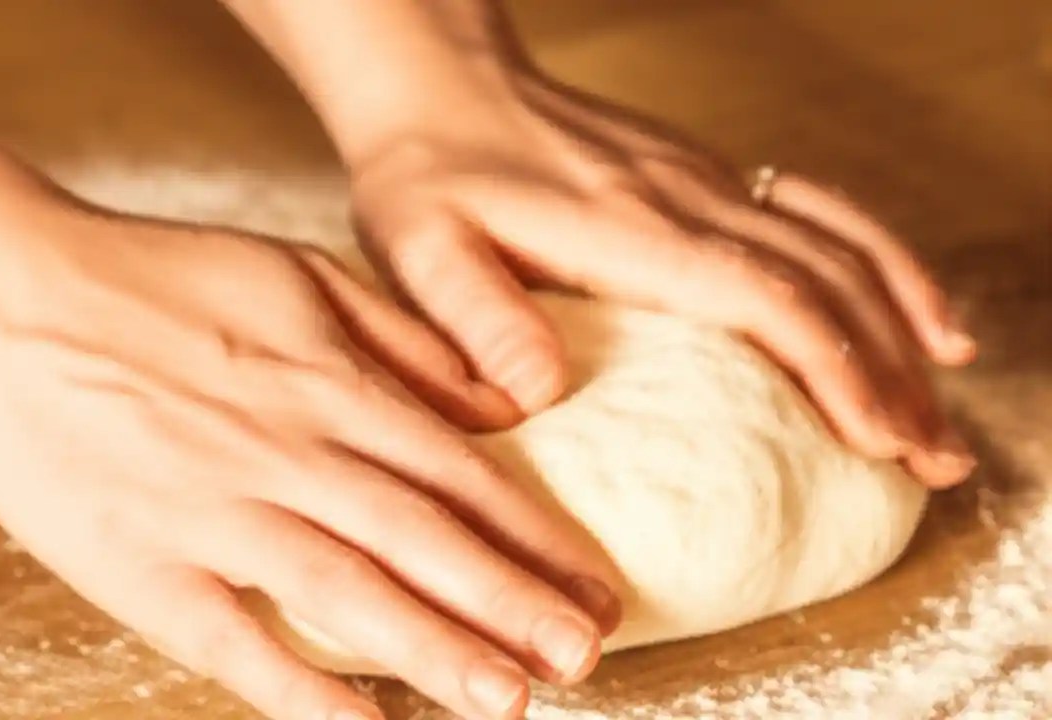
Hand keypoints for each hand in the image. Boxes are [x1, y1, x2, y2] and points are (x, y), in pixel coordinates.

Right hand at [0, 193, 622, 719]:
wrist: (5, 295)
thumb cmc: (161, 278)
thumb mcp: (301, 273)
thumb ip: (405, 341)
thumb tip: (503, 407)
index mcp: (332, 385)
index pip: (464, 477)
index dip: (537, 539)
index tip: (595, 586)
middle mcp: (290, 454)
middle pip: (426, 543)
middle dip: (514, 606)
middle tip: (586, 660)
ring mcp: (216, 514)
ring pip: (350, 595)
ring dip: (436, 653)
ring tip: (510, 701)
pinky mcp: (144, 567)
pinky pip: (238, 642)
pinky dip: (304, 692)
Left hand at [348, 70, 975, 487]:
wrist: (439, 87)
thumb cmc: (426, 176)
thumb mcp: (420, 250)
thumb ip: (474, 317)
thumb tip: (538, 391)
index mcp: (627, 230)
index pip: (762, 298)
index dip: (835, 369)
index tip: (882, 439)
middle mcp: (686, 199)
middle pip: (825, 281)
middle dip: (891, 372)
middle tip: (938, 458)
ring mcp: (705, 182)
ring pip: (839, 246)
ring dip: (903, 325)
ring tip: (944, 406)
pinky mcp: (704, 178)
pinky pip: (819, 212)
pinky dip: (880, 261)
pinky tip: (915, 310)